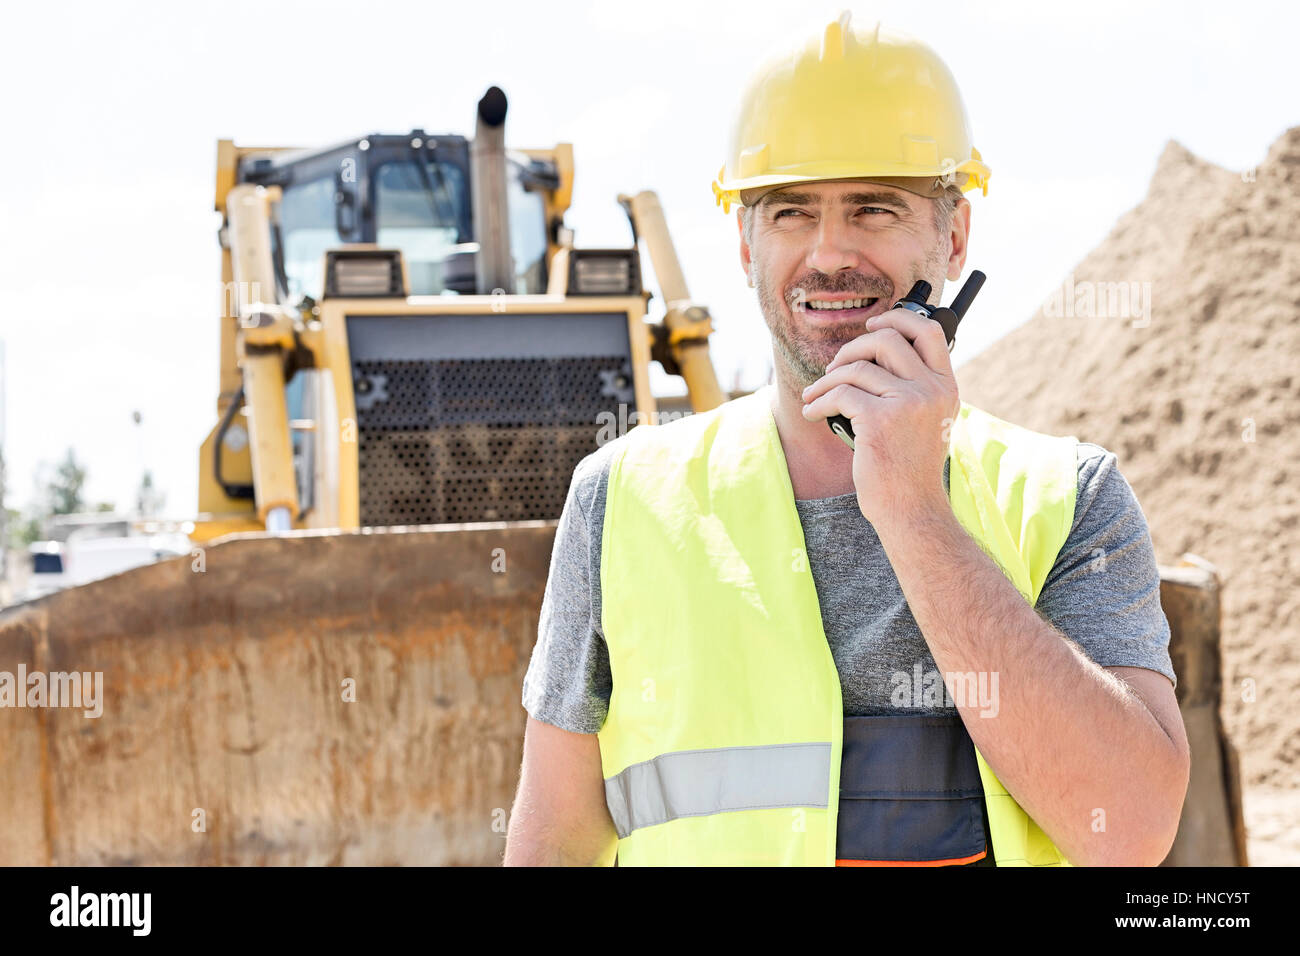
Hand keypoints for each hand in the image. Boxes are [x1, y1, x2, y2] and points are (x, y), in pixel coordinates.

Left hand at [799, 307, 960, 529]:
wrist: (911, 508)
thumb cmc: (909, 469)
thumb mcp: (926, 421)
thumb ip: (912, 388)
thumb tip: (871, 356)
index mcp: (946, 387)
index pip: (928, 332)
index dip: (897, 319)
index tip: (872, 324)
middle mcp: (932, 390)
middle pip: (887, 339)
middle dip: (851, 348)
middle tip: (834, 369)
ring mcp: (909, 402)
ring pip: (857, 367)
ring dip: (827, 379)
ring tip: (814, 395)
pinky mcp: (880, 419)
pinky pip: (840, 393)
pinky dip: (819, 401)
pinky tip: (813, 413)